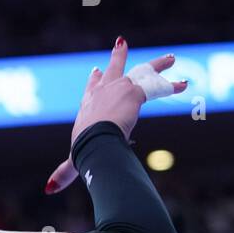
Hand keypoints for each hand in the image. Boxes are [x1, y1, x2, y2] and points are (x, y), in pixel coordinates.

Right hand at [44, 36, 186, 193]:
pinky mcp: (134, 92)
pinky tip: (184, 84)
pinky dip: (172, 86)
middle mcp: (102, 92)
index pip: (91, 87)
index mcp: (87, 105)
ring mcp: (118, 89)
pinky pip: (157, 87)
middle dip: (118, 55)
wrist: (94, 139)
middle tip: (122, 43)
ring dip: (157, 64)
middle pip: (112, 69)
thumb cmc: (83, 149)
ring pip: (140, 71)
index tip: (96, 70)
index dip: (94, 80)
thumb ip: (64, 173)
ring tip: (170, 58)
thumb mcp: (74, 160)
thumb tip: (49, 190)